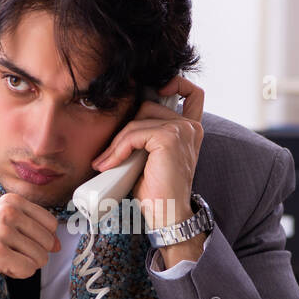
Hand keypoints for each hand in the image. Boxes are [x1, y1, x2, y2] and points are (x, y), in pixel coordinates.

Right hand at [0, 193, 60, 298]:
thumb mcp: (4, 228)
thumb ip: (33, 231)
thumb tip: (58, 245)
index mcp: (11, 201)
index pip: (50, 224)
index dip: (40, 240)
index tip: (18, 242)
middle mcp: (6, 211)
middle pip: (47, 242)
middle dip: (32, 255)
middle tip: (7, 253)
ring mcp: (1, 230)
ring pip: (40, 258)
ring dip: (22, 265)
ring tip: (0, 259)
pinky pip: (28, 270)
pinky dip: (16, 274)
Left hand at [90, 74, 204, 229]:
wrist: (166, 215)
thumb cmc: (157, 190)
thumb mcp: (151, 155)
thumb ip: (146, 134)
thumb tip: (119, 118)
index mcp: (189, 130)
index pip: (191, 93)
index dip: (175, 83)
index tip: (157, 90)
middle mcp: (190, 126)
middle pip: (148, 106)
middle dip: (126, 129)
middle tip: (111, 154)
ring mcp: (182, 130)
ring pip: (137, 120)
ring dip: (118, 142)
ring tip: (108, 163)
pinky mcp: (169, 137)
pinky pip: (134, 134)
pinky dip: (118, 149)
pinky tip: (110, 164)